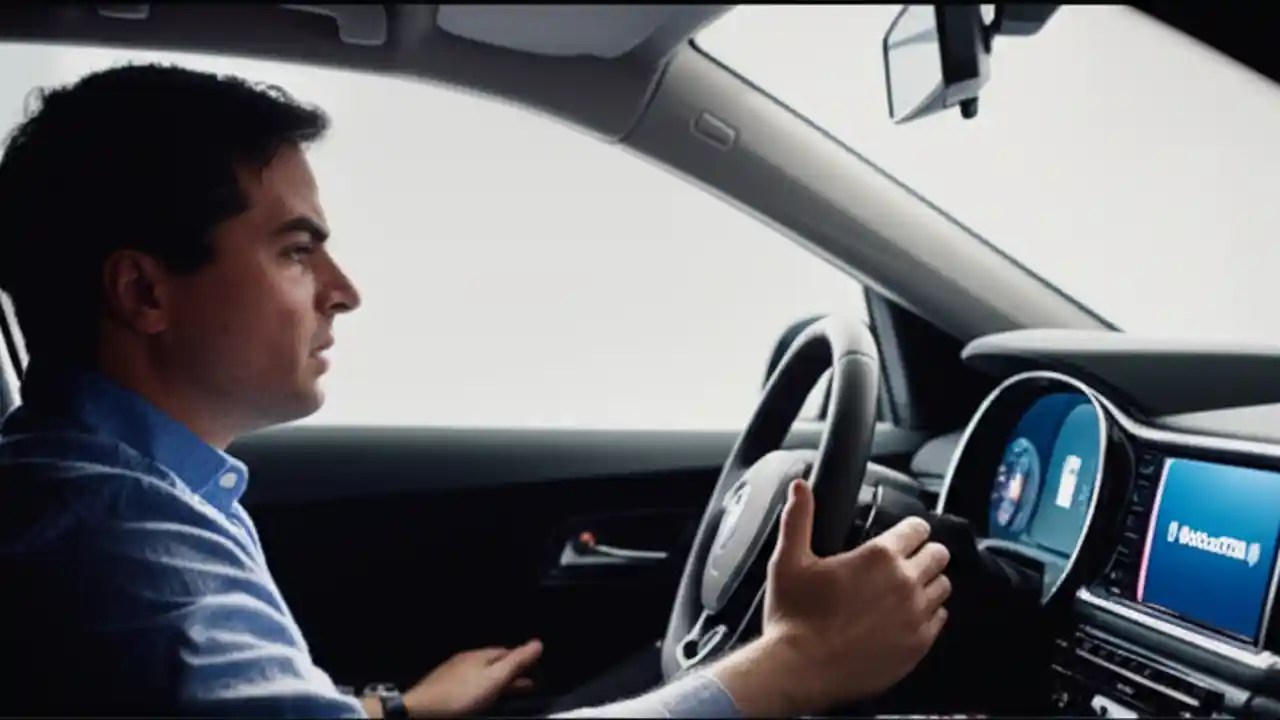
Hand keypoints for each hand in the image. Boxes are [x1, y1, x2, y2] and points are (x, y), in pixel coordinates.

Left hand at [400, 640, 542, 717]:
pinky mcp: (446, 687)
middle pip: (495, 664)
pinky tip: (481, 697)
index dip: (522, 660)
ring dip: (497, 681)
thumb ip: (516, 662)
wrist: (422, 709)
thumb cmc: (459, 695)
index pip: (507, 652)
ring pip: (482, 674)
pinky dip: (483, 688)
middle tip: (526, 683)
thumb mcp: (494, 678)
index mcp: (480, 655)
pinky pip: (470, 683)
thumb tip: (537, 644)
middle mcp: (467, 660)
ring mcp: (454, 673)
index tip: (535, 667)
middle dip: (511, 672)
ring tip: (508, 691)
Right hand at [712, 479, 950, 715]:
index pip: (918, 528)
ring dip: (928, 583)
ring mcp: (916, 615)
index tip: (902, 535)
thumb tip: (800, 485)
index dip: (909, 529)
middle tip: (906, 561)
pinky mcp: (918, 645)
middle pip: (938, 554)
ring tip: (906, 589)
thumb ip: (798, 518)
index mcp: (878, 556)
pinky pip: (940, 619)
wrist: (800, 670)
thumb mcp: (788, 560)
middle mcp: (905, 582)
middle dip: (924, 553)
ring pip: (943, 586)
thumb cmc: (792, 616)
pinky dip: (928, 614)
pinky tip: (906, 616)